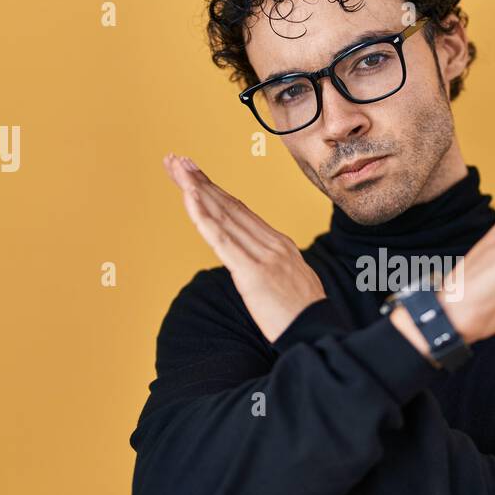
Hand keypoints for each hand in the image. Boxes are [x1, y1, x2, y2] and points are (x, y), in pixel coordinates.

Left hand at [163, 153, 325, 342]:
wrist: (318, 334)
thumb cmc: (304, 317)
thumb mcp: (292, 284)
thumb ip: (275, 269)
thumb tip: (260, 267)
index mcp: (280, 245)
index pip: (241, 211)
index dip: (216, 191)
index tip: (196, 175)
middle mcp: (272, 243)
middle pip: (229, 205)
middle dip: (200, 181)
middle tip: (177, 161)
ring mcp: (263, 255)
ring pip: (222, 215)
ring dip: (196, 188)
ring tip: (176, 168)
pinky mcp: (252, 272)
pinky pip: (221, 238)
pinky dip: (202, 214)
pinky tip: (188, 196)